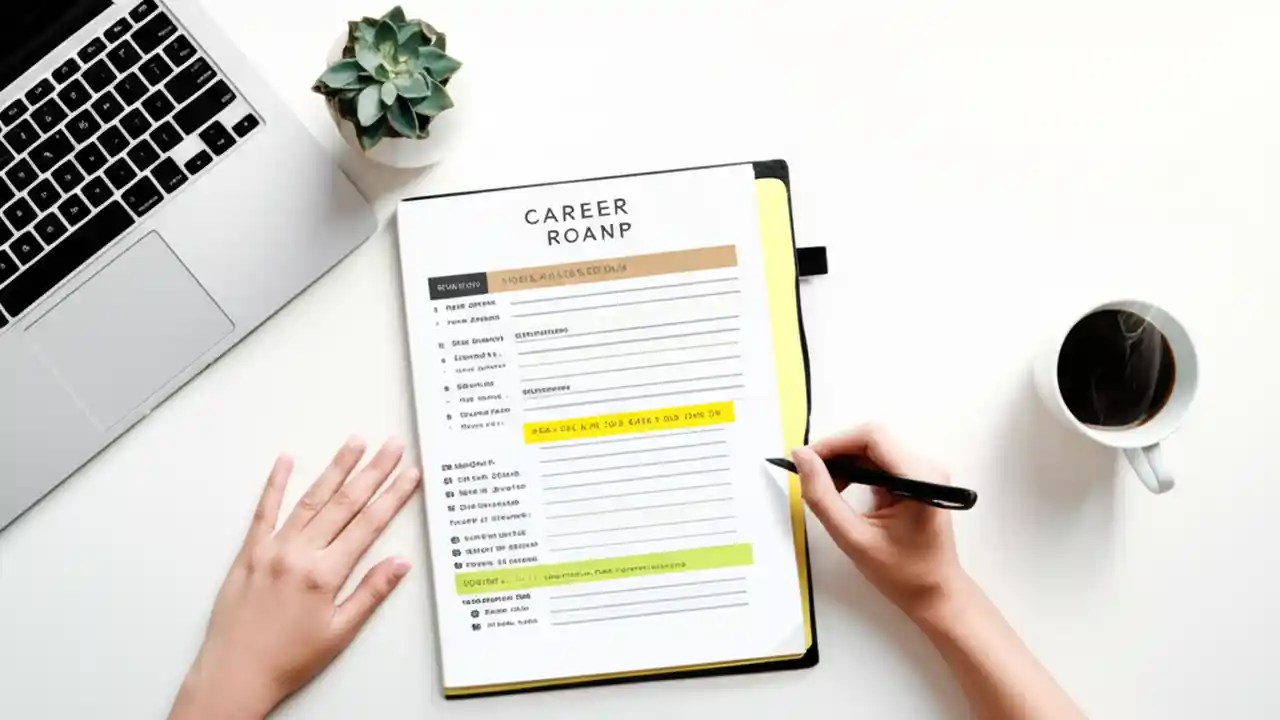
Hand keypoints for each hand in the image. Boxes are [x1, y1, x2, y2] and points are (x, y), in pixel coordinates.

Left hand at [170, 438, 421, 719]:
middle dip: (373, 471)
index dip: (394, 496)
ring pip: (311, 498)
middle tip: (392, 447)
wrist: (234, 673)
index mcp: (325, 575)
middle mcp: (299, 555)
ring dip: (336, 468)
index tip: (410, 475)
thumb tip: (400, 564)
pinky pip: (264, 510)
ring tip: (355, 443)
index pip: (369, 525)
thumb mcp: (340, 632)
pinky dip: (276, 483)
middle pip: (345, 503)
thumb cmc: (287, 660)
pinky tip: (286, 461)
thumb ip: (371, 593)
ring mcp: (272, 549)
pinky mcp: (249, 552)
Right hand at [793, 424, 967, 620]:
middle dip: (836, 453)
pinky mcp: (914, 479)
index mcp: (920, 477)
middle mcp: (926, 466)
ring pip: (872, 449)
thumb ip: (823, 496)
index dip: (834, 443)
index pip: (872, 437)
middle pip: (872, 439)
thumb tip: (801, 457)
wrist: (936, 594)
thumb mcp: (853, 538)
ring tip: (826, 490)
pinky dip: (855, 471)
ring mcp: (922, 471)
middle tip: (810, 477)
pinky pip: (879, 462)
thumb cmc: (902, 573)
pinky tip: (841, 492)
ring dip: (844, 463)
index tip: (804, 461)